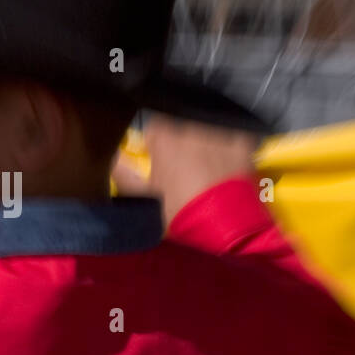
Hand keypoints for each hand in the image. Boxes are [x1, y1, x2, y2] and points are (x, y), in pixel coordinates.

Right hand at [112, 114, 257, 224]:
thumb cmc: (179, 213)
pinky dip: (231, 147)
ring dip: (206, 145)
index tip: (159, 160)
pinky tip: (229, 166)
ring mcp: (218, 132)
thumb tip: (112, 157)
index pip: (153, 128)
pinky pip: (234, 137)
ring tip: (209, 171)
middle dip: (182, 144)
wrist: (224, 227)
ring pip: (207, 131)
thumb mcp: (144, 199)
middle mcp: (190, 127)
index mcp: (163, 138)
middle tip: (186, 170)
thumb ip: (123, 175)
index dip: (156, 144)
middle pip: (181, 128)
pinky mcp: (242, 141)